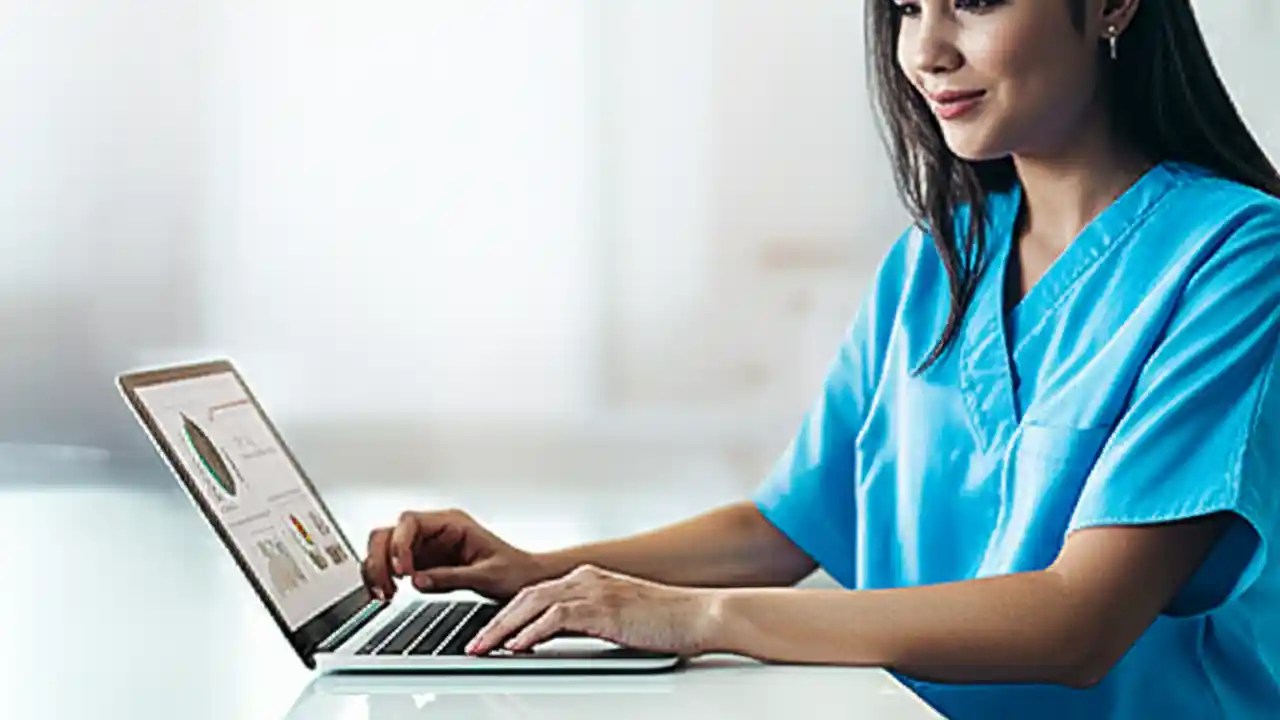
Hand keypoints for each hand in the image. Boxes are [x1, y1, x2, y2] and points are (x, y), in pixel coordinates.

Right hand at [362, 508, 548, 601]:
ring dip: (379, 570)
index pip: (410, 522)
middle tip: (387, 589)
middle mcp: (435, 530)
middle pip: (389, 532)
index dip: (399, 544)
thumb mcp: (487, 576)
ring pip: (385, 548)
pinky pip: (394, 565)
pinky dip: (385, 578)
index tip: (404, 571)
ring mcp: (427, 546)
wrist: (528, 579)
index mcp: (453, 523)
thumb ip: (452, 578)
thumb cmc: (516, 571)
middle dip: (381, 559)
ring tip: (385, 596)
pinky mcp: (425, 563)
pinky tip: (390, 594)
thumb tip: (418, 582)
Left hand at [464, 564, 717, 656]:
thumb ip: (581, 622)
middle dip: (495, 622)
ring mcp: (593, 589)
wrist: (698, 614)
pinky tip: (518, 646)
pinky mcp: (603, 607)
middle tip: (473, 644)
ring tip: (483, 648)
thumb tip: (547, 638)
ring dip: (503, 629)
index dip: (506, 615)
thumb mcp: (613, 618)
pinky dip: (531, 633)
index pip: (534, 594)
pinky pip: (556, 619)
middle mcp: (585, 578)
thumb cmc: (664, 621)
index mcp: (587, 577)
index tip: (487, 635)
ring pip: (533, 605)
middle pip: (525, 597)